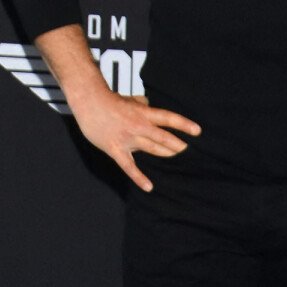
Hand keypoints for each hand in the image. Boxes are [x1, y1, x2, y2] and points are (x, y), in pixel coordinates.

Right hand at [73, 91, 200, 192]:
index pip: (168, 118)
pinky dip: (139, 177)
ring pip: (152, 149)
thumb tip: (149, 103)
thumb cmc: (110, 100)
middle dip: (178, 145)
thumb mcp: (131, 99)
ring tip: (177, 158)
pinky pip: (129, 166)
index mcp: (143, 113)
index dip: (184, 124)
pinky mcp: (116, 149)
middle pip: (163, 137)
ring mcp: (128, 138)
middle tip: (189, 150)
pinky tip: (149, 187)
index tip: (198, 131)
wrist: (89, 102)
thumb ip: (142, 103)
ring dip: (166, 154)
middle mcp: (138, 126)